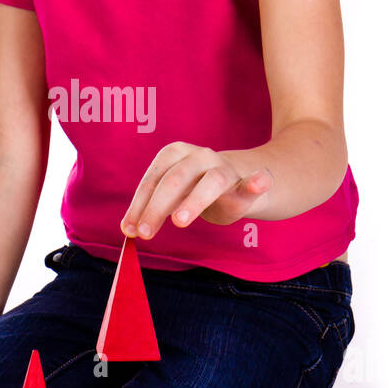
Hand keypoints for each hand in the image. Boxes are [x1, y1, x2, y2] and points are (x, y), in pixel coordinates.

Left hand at [120, 141, 272, 238]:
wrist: (242, 179)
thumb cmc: (197, 189)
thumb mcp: (174, 195)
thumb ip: (153, 209)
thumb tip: (127, 230)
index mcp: (175, 154)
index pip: (153, 180)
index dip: (139, 205)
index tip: (129, 229)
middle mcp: (200, 156)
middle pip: (175, 180)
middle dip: (157, 208)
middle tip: (145, 233)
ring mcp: (227, 168)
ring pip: (211, 182)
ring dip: (195, 200)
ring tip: (179, 220)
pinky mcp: (250, 182)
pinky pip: (255, 181)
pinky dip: (258, 182)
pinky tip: (261, 182)